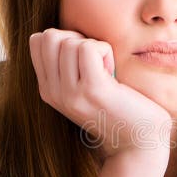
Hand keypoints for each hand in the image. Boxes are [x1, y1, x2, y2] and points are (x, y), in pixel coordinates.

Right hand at [29, 28, 173, 159]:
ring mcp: (70, 93)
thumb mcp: (84, 88)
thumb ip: (68, 66)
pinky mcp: (92, 90)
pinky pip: (89, 48)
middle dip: (77, 38)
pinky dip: (105, 50)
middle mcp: (53, 93)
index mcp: (48, 90)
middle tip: (97, 62)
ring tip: (108, 72)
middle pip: (49, 36)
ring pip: (69, 41)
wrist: (139, 143)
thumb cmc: (119, 109)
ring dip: (95, 47)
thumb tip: (63, 33)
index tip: (85, 59)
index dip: (64, 38)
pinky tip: (114, 73)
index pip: (37, 41)